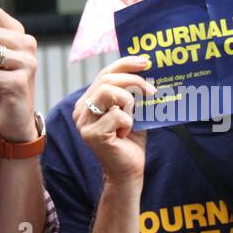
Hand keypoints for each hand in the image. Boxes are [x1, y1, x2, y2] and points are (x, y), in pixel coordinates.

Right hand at [73, 55, 153, 182]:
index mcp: (88, 102)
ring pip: (107, 92)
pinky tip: (125, 135)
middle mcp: (81, 111)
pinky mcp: (92, 135)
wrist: (129, 171)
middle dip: (133, 80)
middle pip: (106, 80)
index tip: (145, 61)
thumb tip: (146, 70)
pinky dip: (128, 123)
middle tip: (152, 90)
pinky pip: (117, 116)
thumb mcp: (132, 111)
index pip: (104, 74)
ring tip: (135, 115)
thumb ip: (132, 93)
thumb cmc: (131, 142)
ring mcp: (84, 123)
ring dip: (129, 101)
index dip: (124, 64)